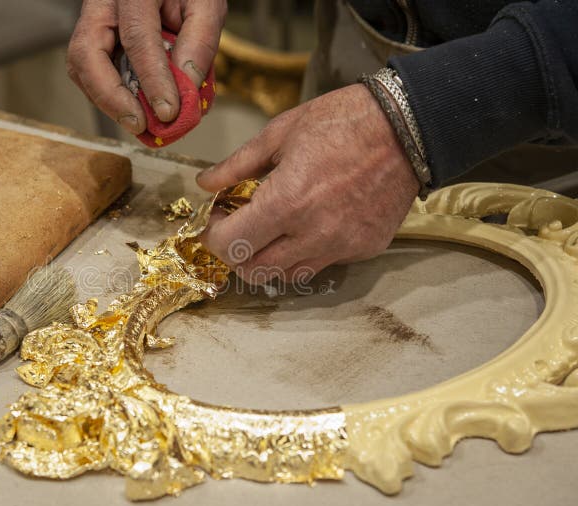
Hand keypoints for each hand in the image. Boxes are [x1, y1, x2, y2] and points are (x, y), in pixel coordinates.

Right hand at [67, 0, 226, 134]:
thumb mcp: (206, 3)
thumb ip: (201, 39)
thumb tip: (188, 86)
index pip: (137, 38)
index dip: (152, 80)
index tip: (168, 112)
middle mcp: (102, 4)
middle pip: (86, 54)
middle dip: (111, 97)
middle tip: (140, 125)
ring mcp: (91, 20)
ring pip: (80, 66)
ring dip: (107, 101)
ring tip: (139, 121)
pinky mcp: (92, 37)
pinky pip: (89, 71)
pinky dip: (108, 95)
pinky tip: (132, 107)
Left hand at [196, 84, 419, 285]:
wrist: (408, 125)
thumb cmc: (343, 120)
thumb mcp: (280, 132)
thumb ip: (237, 164)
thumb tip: (206, 183)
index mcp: (287, 202)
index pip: (230, 245)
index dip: (214, 235)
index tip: (218, 217)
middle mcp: (313, 234)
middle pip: (253, 271)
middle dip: (236, 251)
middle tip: (238, 225)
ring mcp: (342, 246)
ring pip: (287, 275)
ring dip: (268, 257)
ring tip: (271, 226)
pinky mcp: (365, 248)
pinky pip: (322, 263)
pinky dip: (305, 251)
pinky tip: (308, 223)